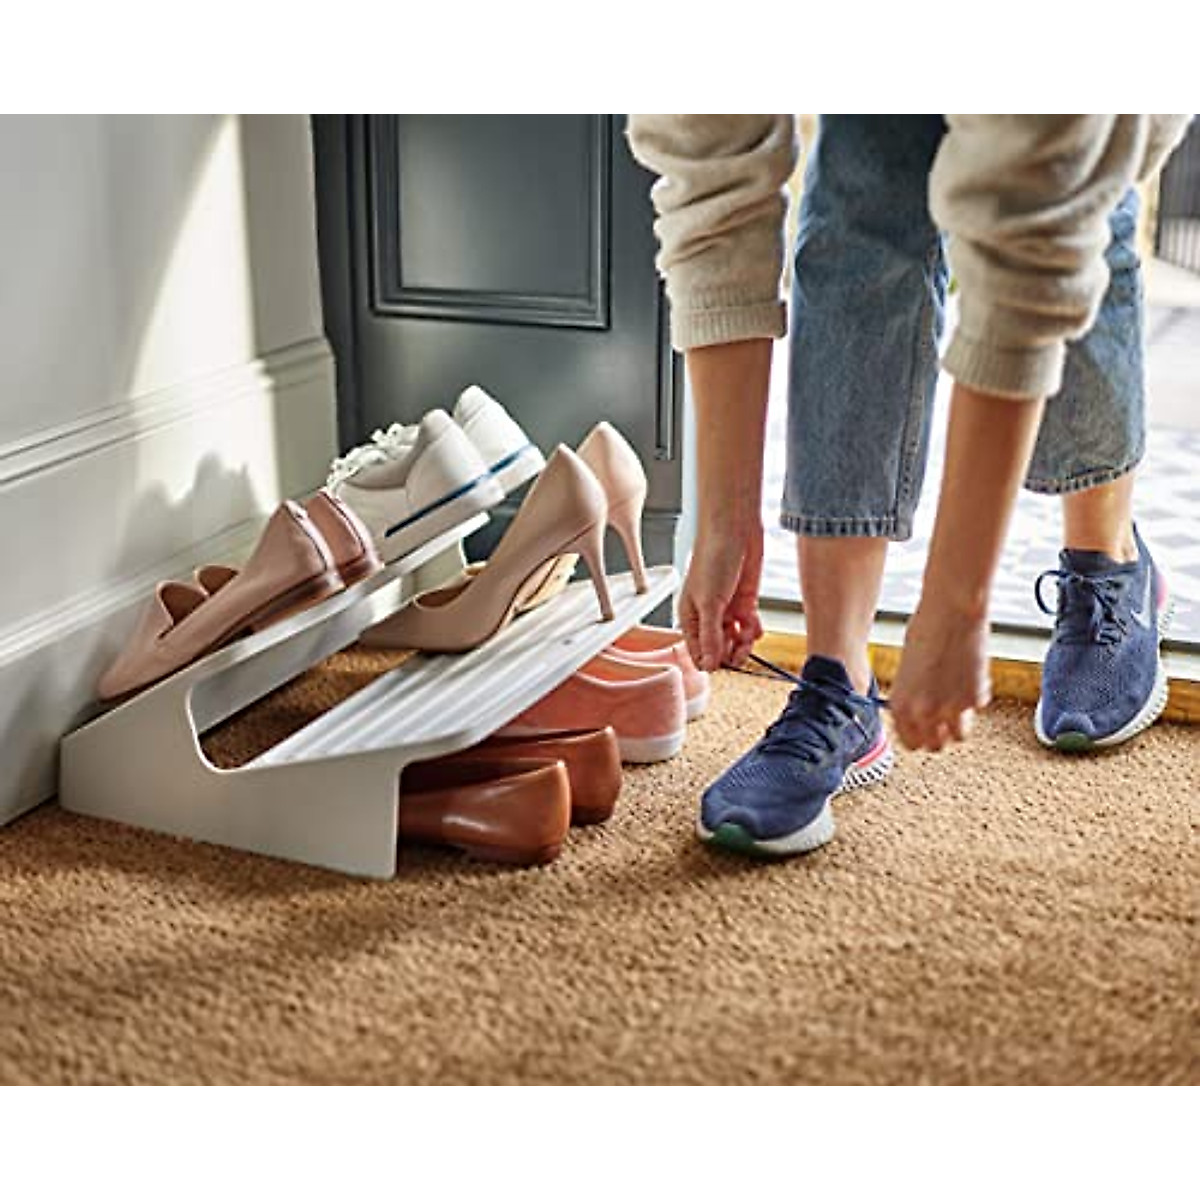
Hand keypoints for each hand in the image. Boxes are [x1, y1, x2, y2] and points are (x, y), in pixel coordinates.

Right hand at [679, 525, 763, 670]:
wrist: (735, 531)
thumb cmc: (713, 558)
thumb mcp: (709, 603)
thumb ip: (711, 636)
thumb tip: (710, 665)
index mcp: (690, 618)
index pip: (698, 652)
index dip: (711, 660)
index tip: (723, 660)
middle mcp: (708, 617)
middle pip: (719, 650)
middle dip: (730, 652)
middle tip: (740, 648)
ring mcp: (727, 611)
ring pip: (736, 641)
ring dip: (744, 642)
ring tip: (748, 633)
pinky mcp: (745, 603)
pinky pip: (749, 627)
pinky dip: (754, 630)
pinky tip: (754, 624)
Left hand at [889, 600, 990, 750]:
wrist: (952, 612)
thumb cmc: (925, 631)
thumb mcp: (907, 668)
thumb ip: (911, 695)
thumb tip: (918, 711)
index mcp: (901, 705)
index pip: (909, 742)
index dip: (917, 736)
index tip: (923, 730)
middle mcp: (923, 712)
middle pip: (934, 746)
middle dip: (939, 735)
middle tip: (943, 720)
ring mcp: (951, 708)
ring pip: (958, 737)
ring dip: (959, 723)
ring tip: (958, 702)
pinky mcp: (976, 699)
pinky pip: (976, 710)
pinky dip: (974, 699)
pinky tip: (969, 677)